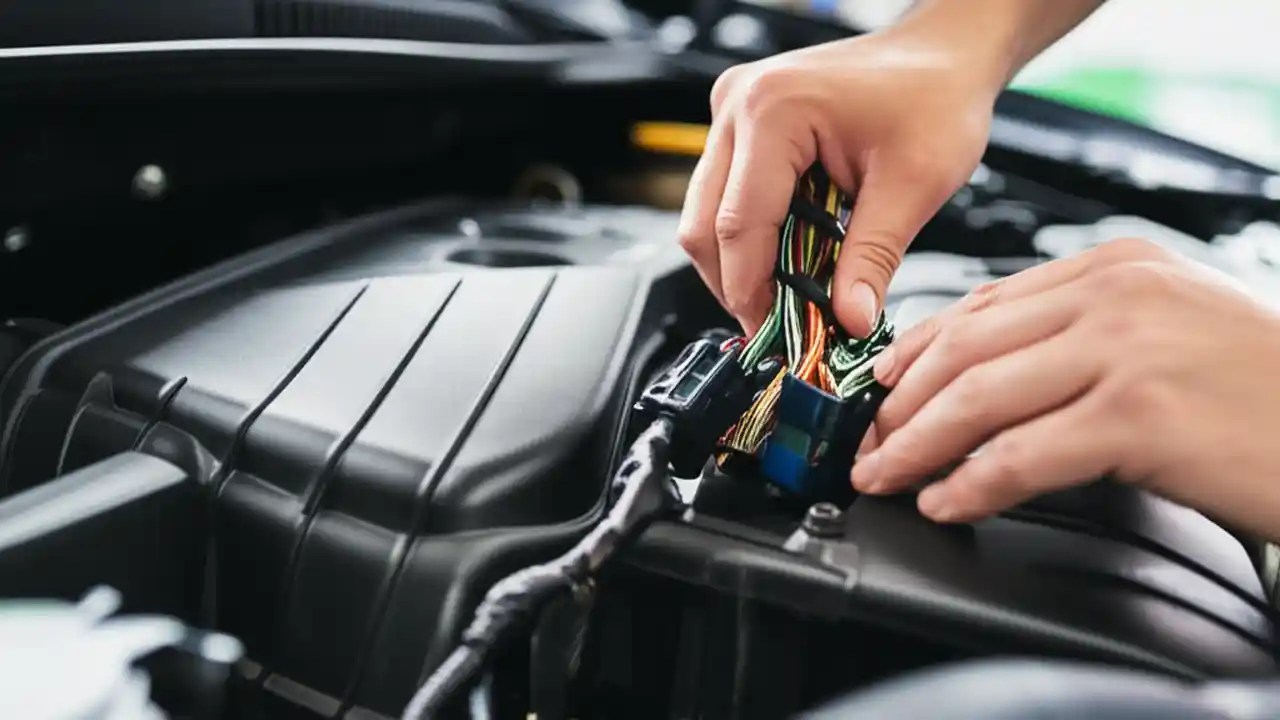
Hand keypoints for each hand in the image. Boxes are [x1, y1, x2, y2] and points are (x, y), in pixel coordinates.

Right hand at [677, 21, 1000, 336]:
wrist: (944, 52)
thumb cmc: (935, 93)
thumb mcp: (916, 183)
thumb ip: (874, 258)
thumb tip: (849, 320)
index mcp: (773, 110)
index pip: (739, 227)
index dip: (752, 293)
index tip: (775, 338)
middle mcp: (738, 105)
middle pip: (705, 226)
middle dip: (738, 285)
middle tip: (779, 328)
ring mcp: (733, 112)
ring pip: (706, 215)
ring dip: (741, 263)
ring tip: (789, 297)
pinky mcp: (741, 126)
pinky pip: (725, 196)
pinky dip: (752, 237)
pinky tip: (788, 259)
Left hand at [852, 238, 1279, 541]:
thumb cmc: (1261, 387)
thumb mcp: (1167, 328)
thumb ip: (1081, 332)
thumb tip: (988, 372)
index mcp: (1114, 268)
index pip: (982, 304)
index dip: (915, 352)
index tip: (879, 389)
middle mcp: (1114, 296)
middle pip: (966, 348)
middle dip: (899, 403)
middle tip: (865, 444)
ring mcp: (1125, 351)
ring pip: (979, 398)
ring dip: (916, 444)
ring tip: (884, 475)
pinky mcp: (1139, 416)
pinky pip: (1023, 454)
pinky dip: (971, 483)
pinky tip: (946, 500)